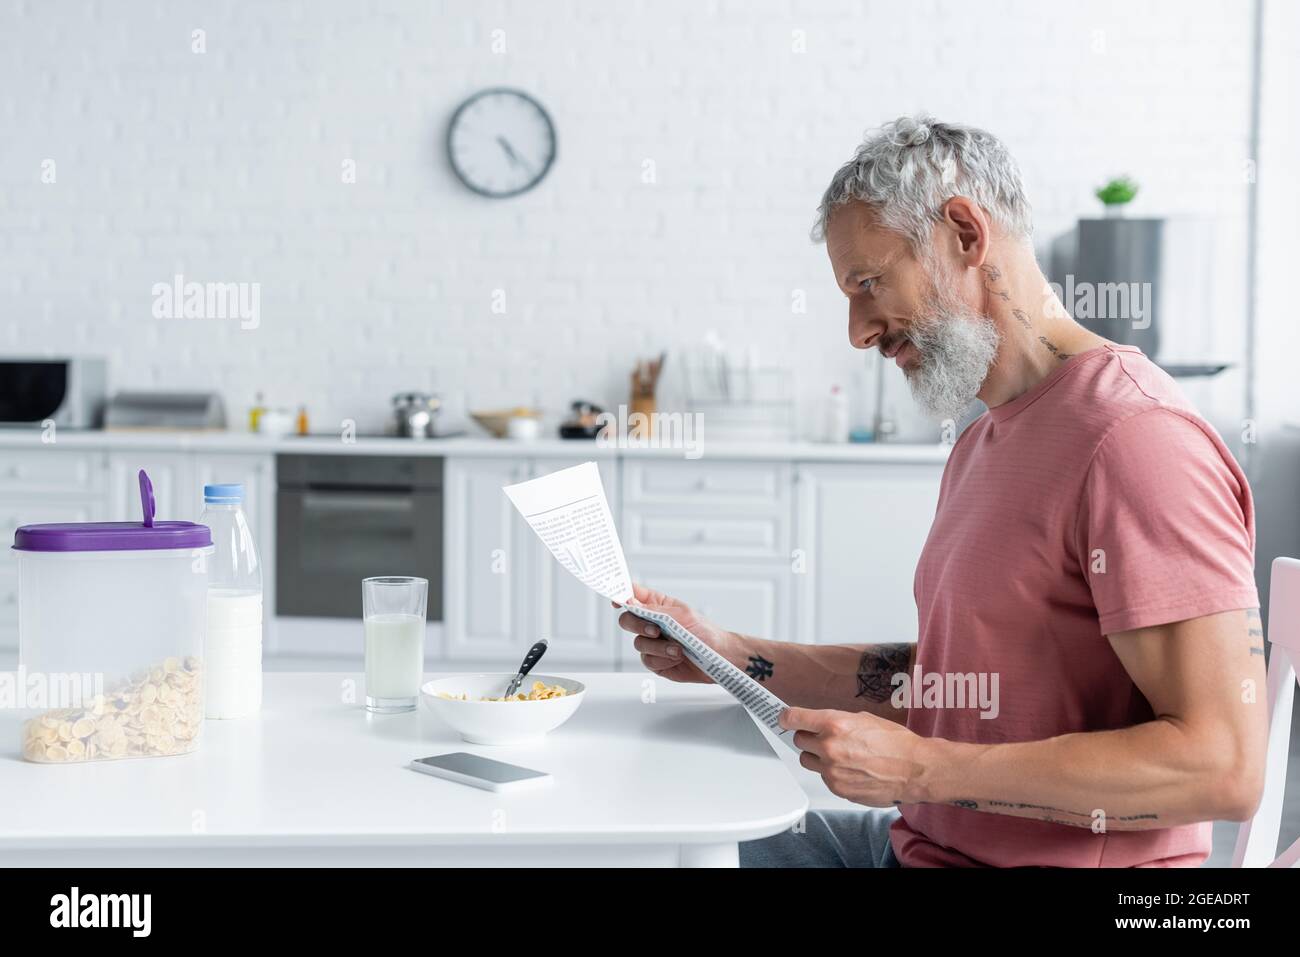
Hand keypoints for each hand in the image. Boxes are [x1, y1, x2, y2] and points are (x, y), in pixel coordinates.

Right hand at [614, 583, 740, 684]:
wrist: (717, 658)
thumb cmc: (704, 632)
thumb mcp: (681, 615)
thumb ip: (654, 610)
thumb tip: (631, 602)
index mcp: (658, 606)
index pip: (634, 595)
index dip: (622, 594)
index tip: (617, 599)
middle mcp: (651, 623)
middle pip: (628, 620)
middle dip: (638, 626)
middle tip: (655, 631)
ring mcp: (652, 643)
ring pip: (637, 643)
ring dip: (658, 647)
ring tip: (677, 649)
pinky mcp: (655, 661)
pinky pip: (647, 659)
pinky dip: (662, 659)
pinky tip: (676, 657)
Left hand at [781, 706, 934, 805]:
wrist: (915, 769)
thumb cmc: (895, 743)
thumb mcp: (863, 719)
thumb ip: (835, 721)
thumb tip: (817, 723)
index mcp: (835, 724)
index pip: (793, 718)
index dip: (787, 718)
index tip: (785, 718)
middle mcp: (829, 747)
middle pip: (799, 741)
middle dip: (809, 737)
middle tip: (825, 737)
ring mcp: (832, 771)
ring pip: (808, 761)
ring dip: (818, 756)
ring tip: (840, 754)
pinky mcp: (838, 789)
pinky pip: (824, 777)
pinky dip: (832, 773)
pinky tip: (852, 769)